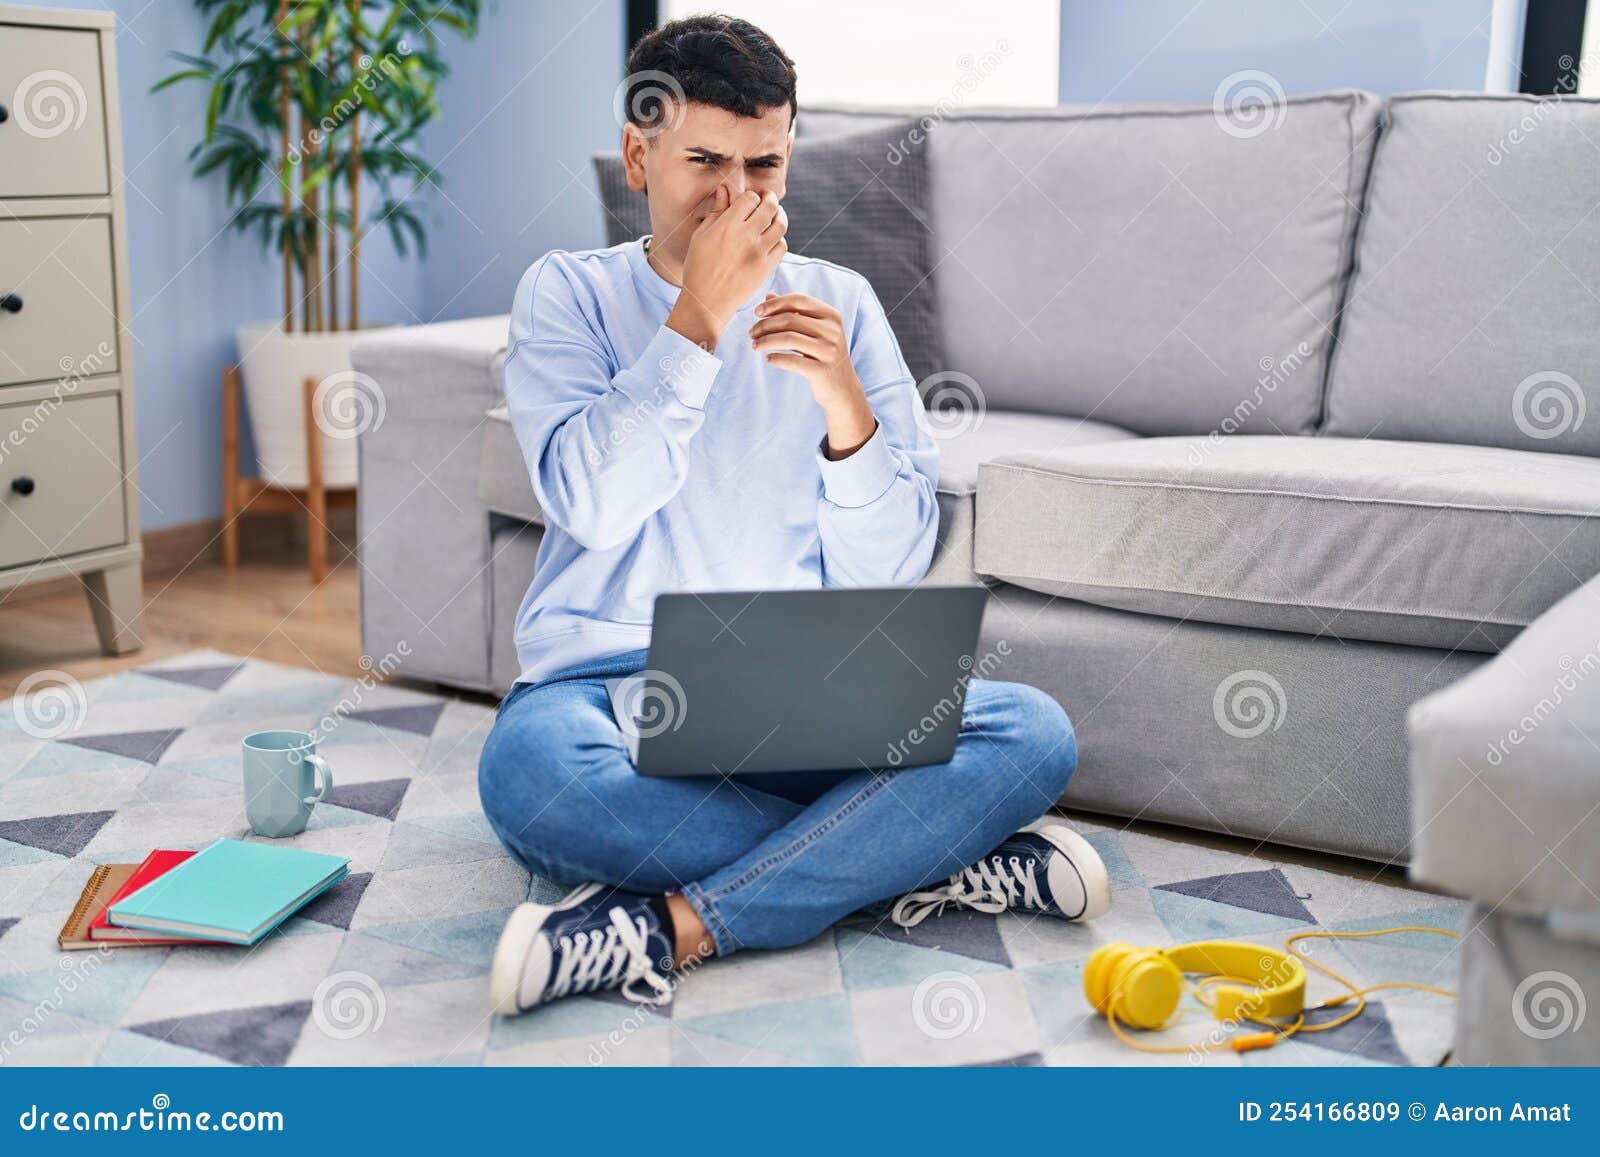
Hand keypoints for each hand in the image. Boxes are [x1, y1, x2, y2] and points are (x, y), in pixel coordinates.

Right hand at [667, 186, 786, 348]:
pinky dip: (779, 238)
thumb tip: (724, 190)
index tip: (750, 199)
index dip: (752, 195)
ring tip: (774, 215)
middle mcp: (746, 236)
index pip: (750, 198)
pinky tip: (772, 239)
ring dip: (779, 216)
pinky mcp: (766, 267)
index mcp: (728, 225)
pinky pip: (782, 246)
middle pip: (770, 206)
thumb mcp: (701, 236)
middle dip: (770, 198)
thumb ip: (716, 211)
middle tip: (768, 198)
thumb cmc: (698, 267)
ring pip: (780, 224)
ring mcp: (758, 252)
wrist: (706, 302)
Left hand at [749, 292, 876, 457]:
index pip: (799, 300)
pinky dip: (776, 358)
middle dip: (765, 325)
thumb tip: (768, 296)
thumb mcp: (813, 331)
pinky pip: (792, 361)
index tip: (756, 312)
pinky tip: (768, 359)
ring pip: (789, 339)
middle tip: (752, 333)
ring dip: (766, 341)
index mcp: (831, 316)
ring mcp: (829, 351)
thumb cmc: (823, 355)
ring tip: (755, 345)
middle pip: (790, 320)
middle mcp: (833, 331)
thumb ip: (793, 312)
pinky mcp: (822, 371)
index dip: (775, 304)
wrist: (842, 388)